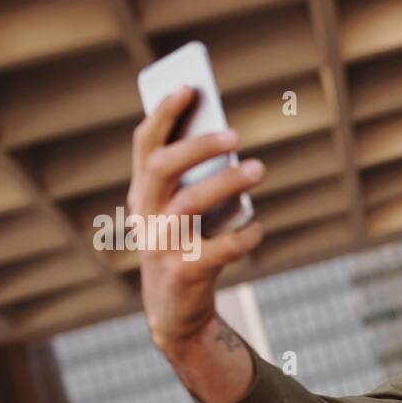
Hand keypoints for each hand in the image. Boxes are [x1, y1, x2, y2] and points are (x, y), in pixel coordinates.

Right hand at [128, 85, 266, 353]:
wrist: (175, 315)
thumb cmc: (186, 250)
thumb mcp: (184, 215)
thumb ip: (197, 182)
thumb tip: (228, 143)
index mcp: (142, 193)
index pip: (145, 144)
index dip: (164, 113)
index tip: (189, 87)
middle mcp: (145, 215)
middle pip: (162, 166)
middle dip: (198, 145)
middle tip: (236, 134)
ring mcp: (160, 245)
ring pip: (190, 204)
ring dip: (227, 182)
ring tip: (259, 169)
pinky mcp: (182, 273)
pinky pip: (219, 248)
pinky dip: (244, 235)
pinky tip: (258, 228)